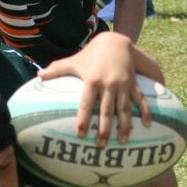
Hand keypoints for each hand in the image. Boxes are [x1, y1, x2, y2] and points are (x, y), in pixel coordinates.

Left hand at [39, 32, 151, 146]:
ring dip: (125, 125)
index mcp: (92, 80)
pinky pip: (141, 100)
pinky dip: (146, 112)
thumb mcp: (75, 60)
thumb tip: (38, 75)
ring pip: (124, 108)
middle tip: (101, 145)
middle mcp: (108, 84)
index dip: (83, 119)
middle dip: (104, 128)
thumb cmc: (91, 54)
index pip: (86, 103)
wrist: (116, 41)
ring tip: (122, 141)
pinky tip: (148, 125)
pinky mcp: (134, 84)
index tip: (80, 135)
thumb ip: (57, 69)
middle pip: (106, 110)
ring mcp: (123, 85)